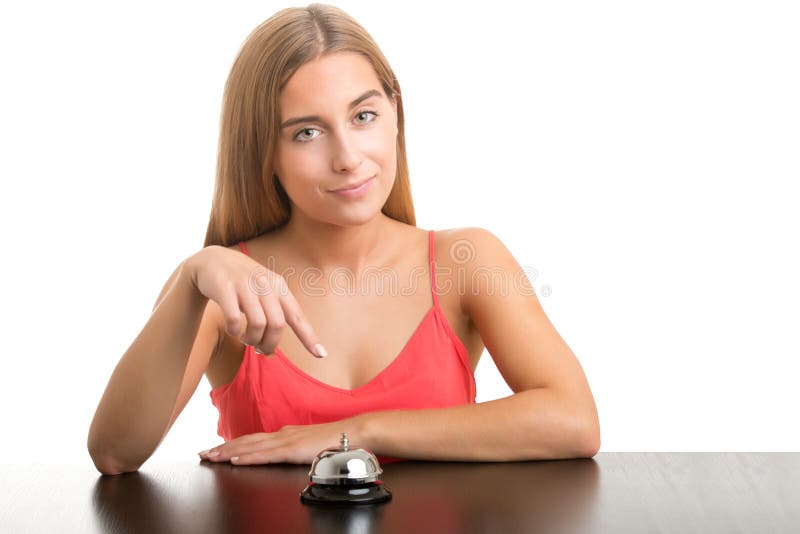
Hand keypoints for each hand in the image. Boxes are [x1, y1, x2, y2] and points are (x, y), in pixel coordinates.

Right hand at [184, 245, 326, 358]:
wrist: (212, 260)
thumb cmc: (242, 283)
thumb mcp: (264, 291)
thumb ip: (273, 316)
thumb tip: (272, 352)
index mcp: (279, 286)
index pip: (297, 316)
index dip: (309, 336)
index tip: (322, 355)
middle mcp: (265, 284)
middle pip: (277, 325)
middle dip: (270, 344)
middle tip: (260, 350)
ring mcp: (245, 284)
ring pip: (257, 324)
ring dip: (251, 339)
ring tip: (246, 339)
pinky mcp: (225, 288)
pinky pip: (234, 319)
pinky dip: (234, 331)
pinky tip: (233, 330)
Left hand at [198, 419, 363, 464]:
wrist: (351, 433)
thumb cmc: (334, 440)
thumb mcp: (308, 443)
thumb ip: (294, 446)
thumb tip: (282, 450)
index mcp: (285, 433)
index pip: (253, 439)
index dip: (232, 443)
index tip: (215, 449)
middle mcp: (281, 434)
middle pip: (245, 441)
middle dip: (222, 447)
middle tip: (202, 453)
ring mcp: (285, 441)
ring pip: (250, 446)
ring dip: (228, 451)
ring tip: (210, 457)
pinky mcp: (291, 449)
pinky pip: (264, 454)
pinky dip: (247, 456)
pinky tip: (235, 459)